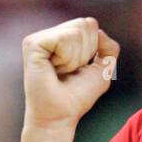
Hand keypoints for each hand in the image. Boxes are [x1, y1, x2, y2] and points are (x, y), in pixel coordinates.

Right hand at [22, 17, 119, 131]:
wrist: (59, 117)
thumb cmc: (77, 97)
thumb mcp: (102, 70)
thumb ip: (109, 48)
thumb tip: (100, 31)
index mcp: (61, 37)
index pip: (90, 25)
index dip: (93, 49)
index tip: (77, 69)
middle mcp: (48, 34)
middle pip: (86, 24)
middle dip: (86, 53)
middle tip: (68, 72)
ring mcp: (38, 38)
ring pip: (76, 32)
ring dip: (75, 59)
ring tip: (60, 73)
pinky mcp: (32, 44)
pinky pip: (65, 39)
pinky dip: (66, 59)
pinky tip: (53, 70)